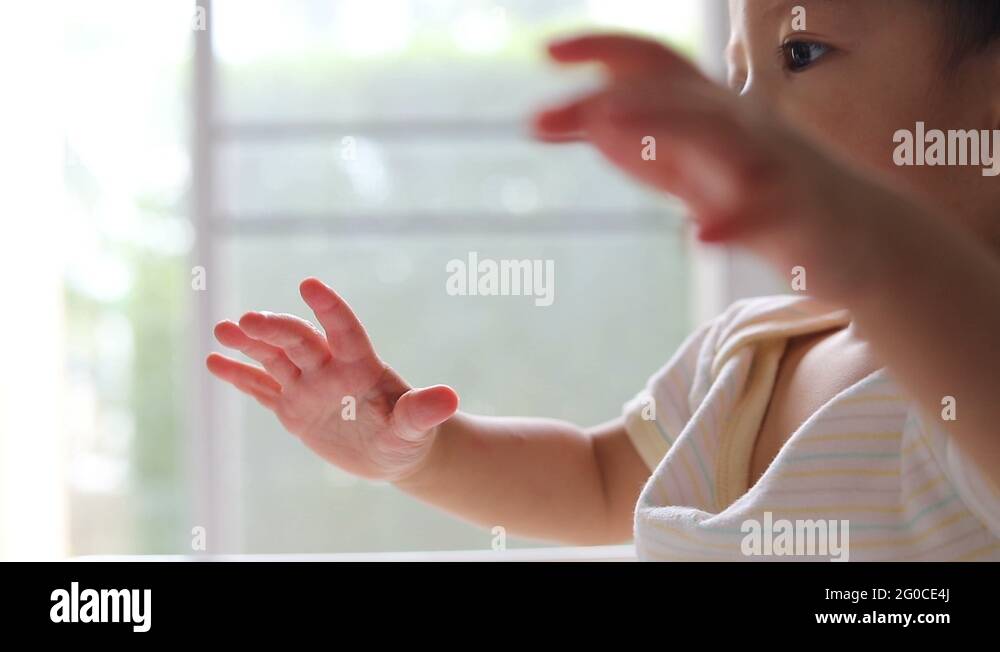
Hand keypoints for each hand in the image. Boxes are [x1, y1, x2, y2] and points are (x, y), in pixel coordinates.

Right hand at [206, 278, 459, 481]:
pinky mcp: (293, 408)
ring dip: (250, 345)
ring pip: (274, 359)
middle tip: (247, 321)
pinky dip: (240, 377)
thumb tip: (450, 397)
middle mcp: (330, 370)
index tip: (310, 285)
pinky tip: (214, 361)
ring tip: (222, 330)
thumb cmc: (411, 437)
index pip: (343, 330)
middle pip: (299, 342)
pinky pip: (261, 389)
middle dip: (275, 330)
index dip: (329, 309)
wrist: (394, 453)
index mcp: (361, 366)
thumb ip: (423, 412)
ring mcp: (308, 387)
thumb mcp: (415, 430)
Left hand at [533, 33, 853, 283]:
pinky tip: (702, 236)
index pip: (656, 62)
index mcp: (715, 113)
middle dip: (599, 101)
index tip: (544, 51)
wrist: (868, 244)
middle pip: (669, 93)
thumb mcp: (702, 176)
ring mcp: (772, 166)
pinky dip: (734, 219)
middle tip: (535, 123)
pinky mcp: (799, 215)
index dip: (602, 46)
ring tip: (602, 127)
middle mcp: (741, 126)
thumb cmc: (775, 204)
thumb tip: (591, 128)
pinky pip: (765, 213)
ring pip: (717, 131)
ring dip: (658, 124)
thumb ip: (650, 155)